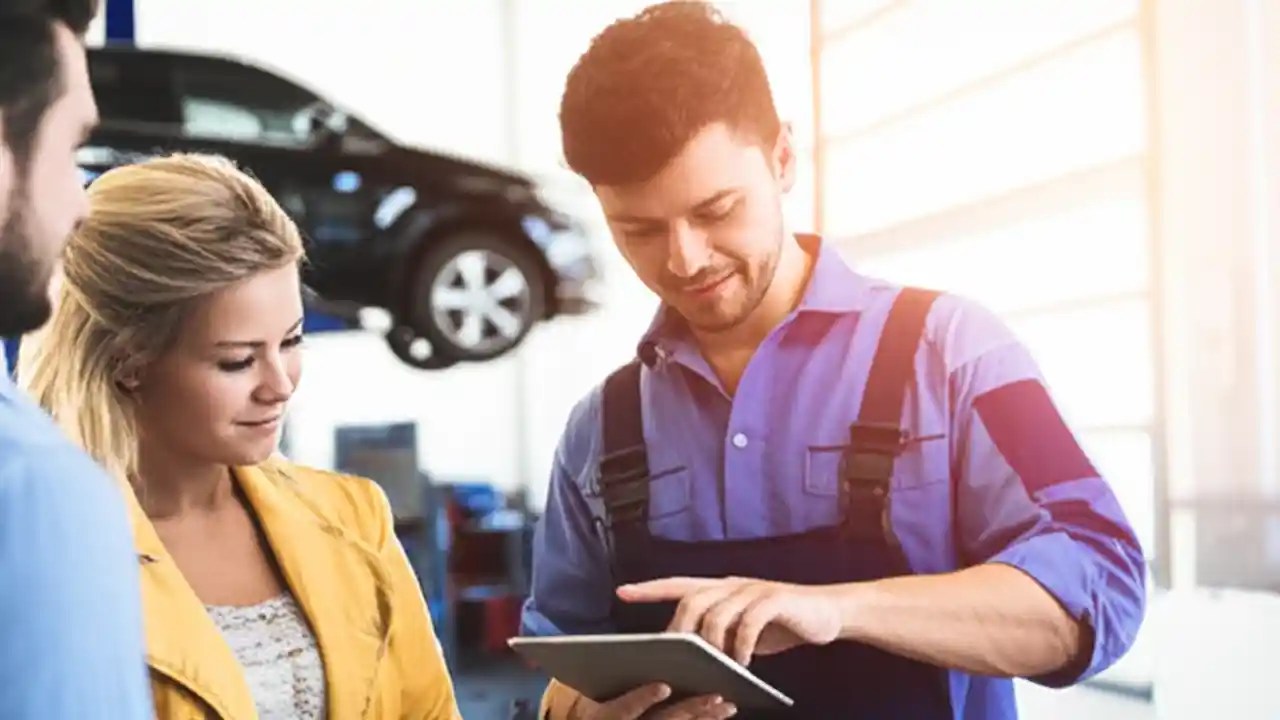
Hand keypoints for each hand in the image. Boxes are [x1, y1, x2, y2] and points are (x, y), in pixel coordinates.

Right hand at [575, 683, 735, 719]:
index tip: (663, 686)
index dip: (642, 699)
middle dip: (688, 710)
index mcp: (602, 717)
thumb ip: (602, 673)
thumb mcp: (586, 688)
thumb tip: (621, 651)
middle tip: (713, 696)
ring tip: (727, 703)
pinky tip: (721, 711)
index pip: (622, 711)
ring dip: (704, 718)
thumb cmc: (590, 699)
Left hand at [617, 577, 842, 664]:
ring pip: (718, 610)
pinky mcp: (776, 600)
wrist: (830, 613)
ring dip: (710, 641)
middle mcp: (733, 584)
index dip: (650, 588)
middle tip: (675, 655)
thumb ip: (720, 635)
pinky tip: (741, 663)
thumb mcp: (744, 629)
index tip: (622, 592)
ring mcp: (755, 590)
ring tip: (710, 665)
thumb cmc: (782, 624)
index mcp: (722, 589)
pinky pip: (750, 620)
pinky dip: (741, 643)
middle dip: (679, 627)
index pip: (679, 584)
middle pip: (693, 598)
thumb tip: (689, 659)